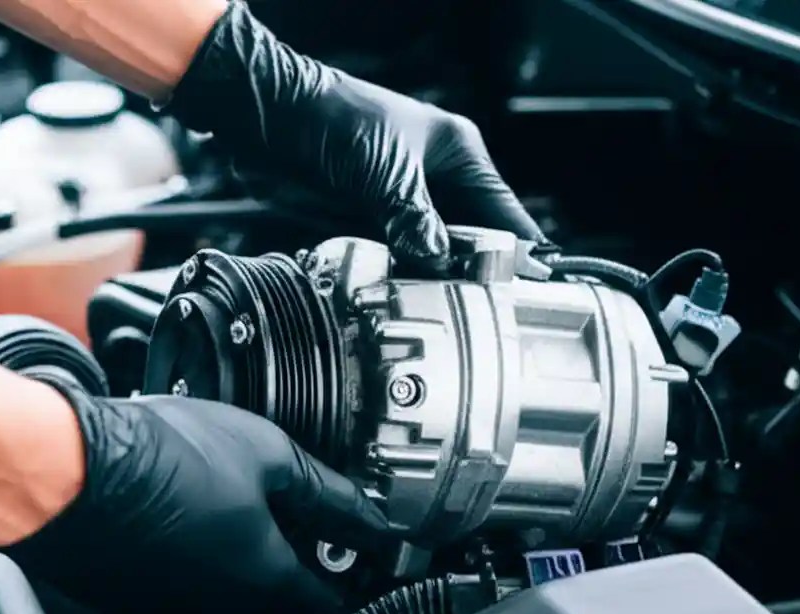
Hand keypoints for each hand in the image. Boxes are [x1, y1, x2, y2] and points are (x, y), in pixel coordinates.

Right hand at [3, 373, 389, 613]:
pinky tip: (195, 536)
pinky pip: (190, 610)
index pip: (333, 606)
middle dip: (303, 579)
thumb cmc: (160, 459)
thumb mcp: (268, 456)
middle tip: (305, 533)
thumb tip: (367, 516)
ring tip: (248, 530)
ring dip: (252, 586)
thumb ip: (328, 495)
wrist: (69, 472)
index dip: (354, 575)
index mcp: (268, 584)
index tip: (361, 553)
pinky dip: (205, 582)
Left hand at [168, 1, 543, 273]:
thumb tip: (438, 258)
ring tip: (445, 308)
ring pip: (432, 255)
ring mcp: (401, 204)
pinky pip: (395, 259)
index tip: (531, 286)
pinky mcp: (368, 222)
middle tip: (484, 308)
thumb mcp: (384, 169)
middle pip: (470, 240)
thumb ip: (414, 218)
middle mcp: (435, 181)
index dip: (517, 249)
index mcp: (456, 154)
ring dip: (433, 279)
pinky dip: (399, 276)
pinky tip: (405, 295)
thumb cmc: (332, 118)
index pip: (502, 209)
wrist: (268, 118)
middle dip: (473, 272)